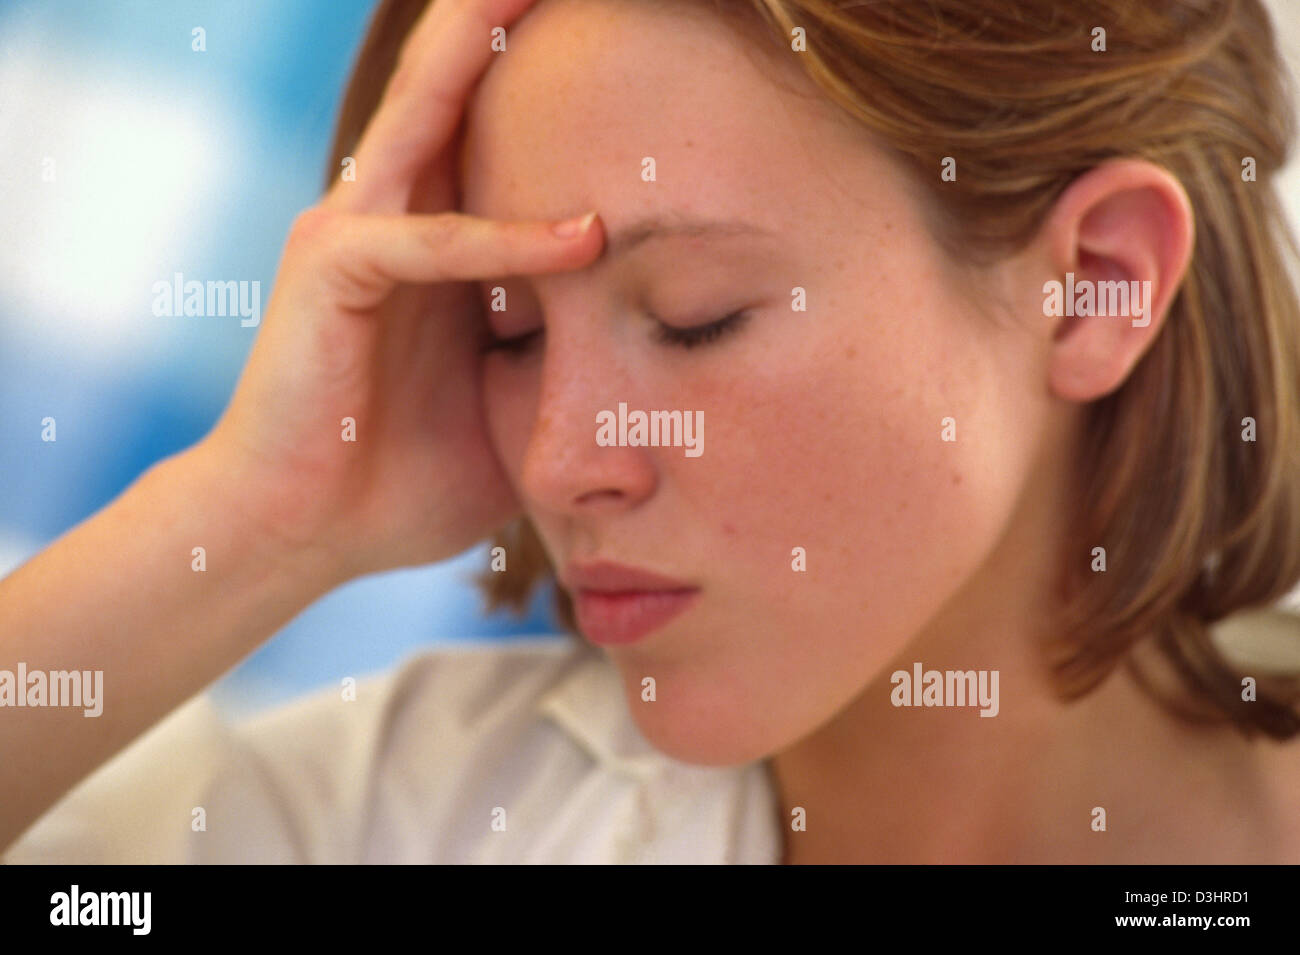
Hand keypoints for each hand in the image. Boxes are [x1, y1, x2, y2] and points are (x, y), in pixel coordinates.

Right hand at [202, 0, 602, 581]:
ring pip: (427, 114)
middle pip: (456, 87)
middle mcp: (392, 211)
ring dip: (485, 48)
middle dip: (504, 18)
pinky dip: (503, 241)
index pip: (496, 130)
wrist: (304, 533)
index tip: (625, 47)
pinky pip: (428, 243)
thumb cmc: (403, 479)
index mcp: (437, 238)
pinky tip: (580, 238)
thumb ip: (567, 369)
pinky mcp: (332, 270)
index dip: (548, 81)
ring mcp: (356, 230)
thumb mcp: (512, 412)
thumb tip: (656, 368)